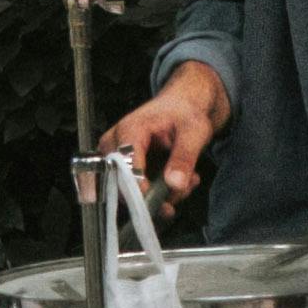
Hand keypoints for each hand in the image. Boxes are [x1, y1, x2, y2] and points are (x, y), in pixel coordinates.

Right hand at [106, 61, 228, 205]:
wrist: (182, 105)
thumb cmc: (185, 111)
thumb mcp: (194, 131)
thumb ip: (184, 157)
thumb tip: (175, 184)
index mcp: (129, 130)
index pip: (124, 169)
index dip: (142, 191)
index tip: (166, 203)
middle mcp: (114, 145)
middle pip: (123, 186)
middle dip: (158, 195)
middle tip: (185, 186)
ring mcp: (115, 158)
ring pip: (131, 193)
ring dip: (163, 194)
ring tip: (187, 179)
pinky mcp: (122, 168)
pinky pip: (136, 191)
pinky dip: (161, 192)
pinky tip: (177, 178)